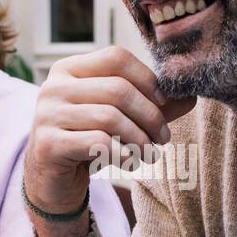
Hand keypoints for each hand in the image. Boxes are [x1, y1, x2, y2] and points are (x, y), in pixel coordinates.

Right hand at [24, 46, 194, 236]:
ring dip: (140, 139)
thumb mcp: (120, 118)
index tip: (165, 104)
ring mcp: (47, 115)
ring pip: (110, 117)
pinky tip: (128, 164)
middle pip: (117, 89)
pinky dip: (123, 154)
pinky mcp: (48, 144)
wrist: (52, 179)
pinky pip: (97, 143)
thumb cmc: (88, 141)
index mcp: (70, 69)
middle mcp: (54, 86)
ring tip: (149, 154)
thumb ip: (151, 104)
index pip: (115, 57)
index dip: (147, 79)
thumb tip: (190, 96)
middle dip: (150, 116)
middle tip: (163, 138)